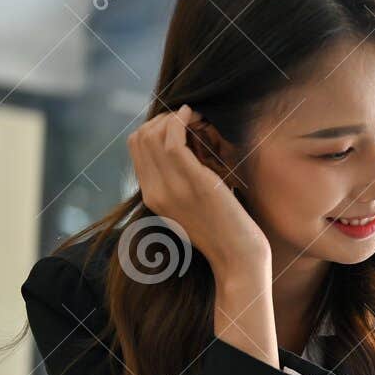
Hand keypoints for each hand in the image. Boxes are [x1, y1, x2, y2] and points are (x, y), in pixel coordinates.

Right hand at [126, 104, 270, 276]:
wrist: (238, 259)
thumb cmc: (223, 233)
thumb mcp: (191, 209)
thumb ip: (179, 186)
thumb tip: (182, 155)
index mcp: (153, 197)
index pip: (135, 147)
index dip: (152, 126)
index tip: (175, 122)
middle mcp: (156, 192)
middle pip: (140, 137)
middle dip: (161, 118)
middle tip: (184, 116)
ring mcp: (172, 188)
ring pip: (153, 135)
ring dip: (171, 117)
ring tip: (191, 114)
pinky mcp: (194, 183)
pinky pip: (173, 141)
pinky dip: (181, 121)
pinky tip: (194, 115)